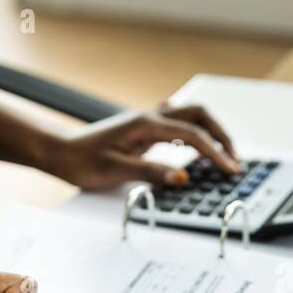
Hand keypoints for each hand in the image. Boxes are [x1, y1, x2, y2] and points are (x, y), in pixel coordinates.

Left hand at [46, 104, 241, 188]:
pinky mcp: (144, 128)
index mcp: (146, 124)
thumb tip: (182, 176)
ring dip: (211, 132)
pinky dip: (196, 133)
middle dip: (222, 135)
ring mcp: (147, 120)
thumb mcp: (115, 170)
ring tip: (223, 155)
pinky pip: (179, 123)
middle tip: (234, 159)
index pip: (193, 135)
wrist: (59, 151)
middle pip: (200, 115)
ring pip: (191, 116)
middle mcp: (150, 117)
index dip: (215, 153)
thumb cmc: (81, 160)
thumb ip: (151, 172)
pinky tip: (198, 149)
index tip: (230, 170)